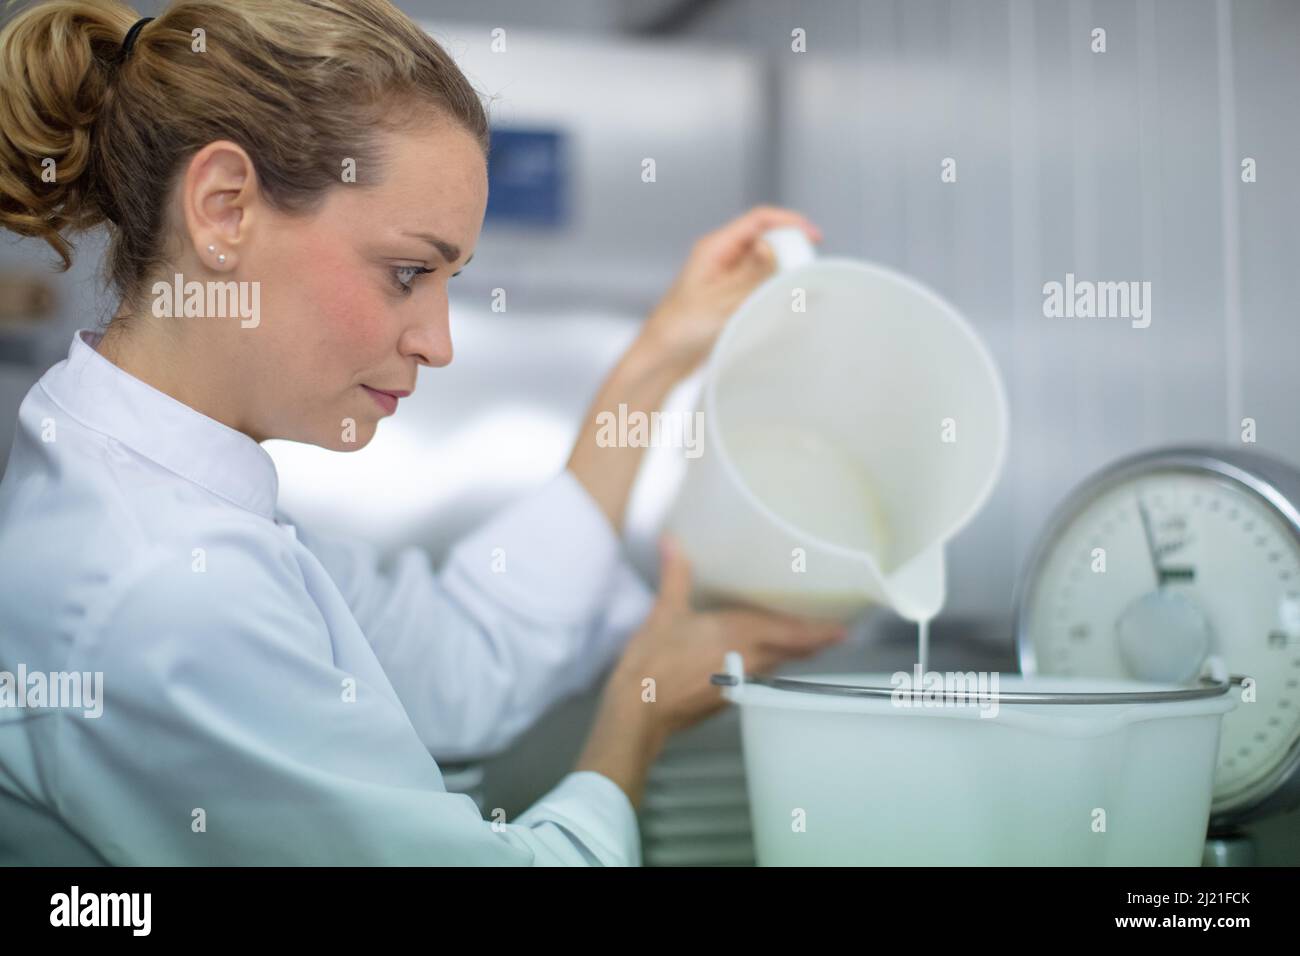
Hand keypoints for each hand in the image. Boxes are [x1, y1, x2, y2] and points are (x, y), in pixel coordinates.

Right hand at [575, 535, 846, 803]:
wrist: (640, 711)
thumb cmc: (654, 661)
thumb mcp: (664, 612)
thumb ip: (676, 575)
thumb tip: (673, 541)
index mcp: (740, 634)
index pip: (792, 633)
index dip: (820, 632)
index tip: (843, 630)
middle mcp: (749, 658)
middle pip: (792, 651)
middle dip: (812, 642)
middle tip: (831, 632)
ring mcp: (740, 682)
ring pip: (776, 664)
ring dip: (792, 654)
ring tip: (802, 641)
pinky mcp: (727, 697)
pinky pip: (758, 676)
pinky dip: (766, 664)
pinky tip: (757, 658)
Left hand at [637, 205, 822, 380]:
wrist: (664, 357)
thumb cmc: (681, 329)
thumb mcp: (722, 300)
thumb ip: (750, 274)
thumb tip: (770, 245)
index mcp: (715, 248)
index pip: (758, 220)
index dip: (788, 222)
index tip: (812, 236)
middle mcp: (722, 256)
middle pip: (765, 238)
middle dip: (789, 248)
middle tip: (807, 268)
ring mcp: (727, 275)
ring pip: (764, 262)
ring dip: (783, 270)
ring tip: (800, 287)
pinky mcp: (730, 294)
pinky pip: (759, 282)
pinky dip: (774, 287)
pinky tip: (787, 300)